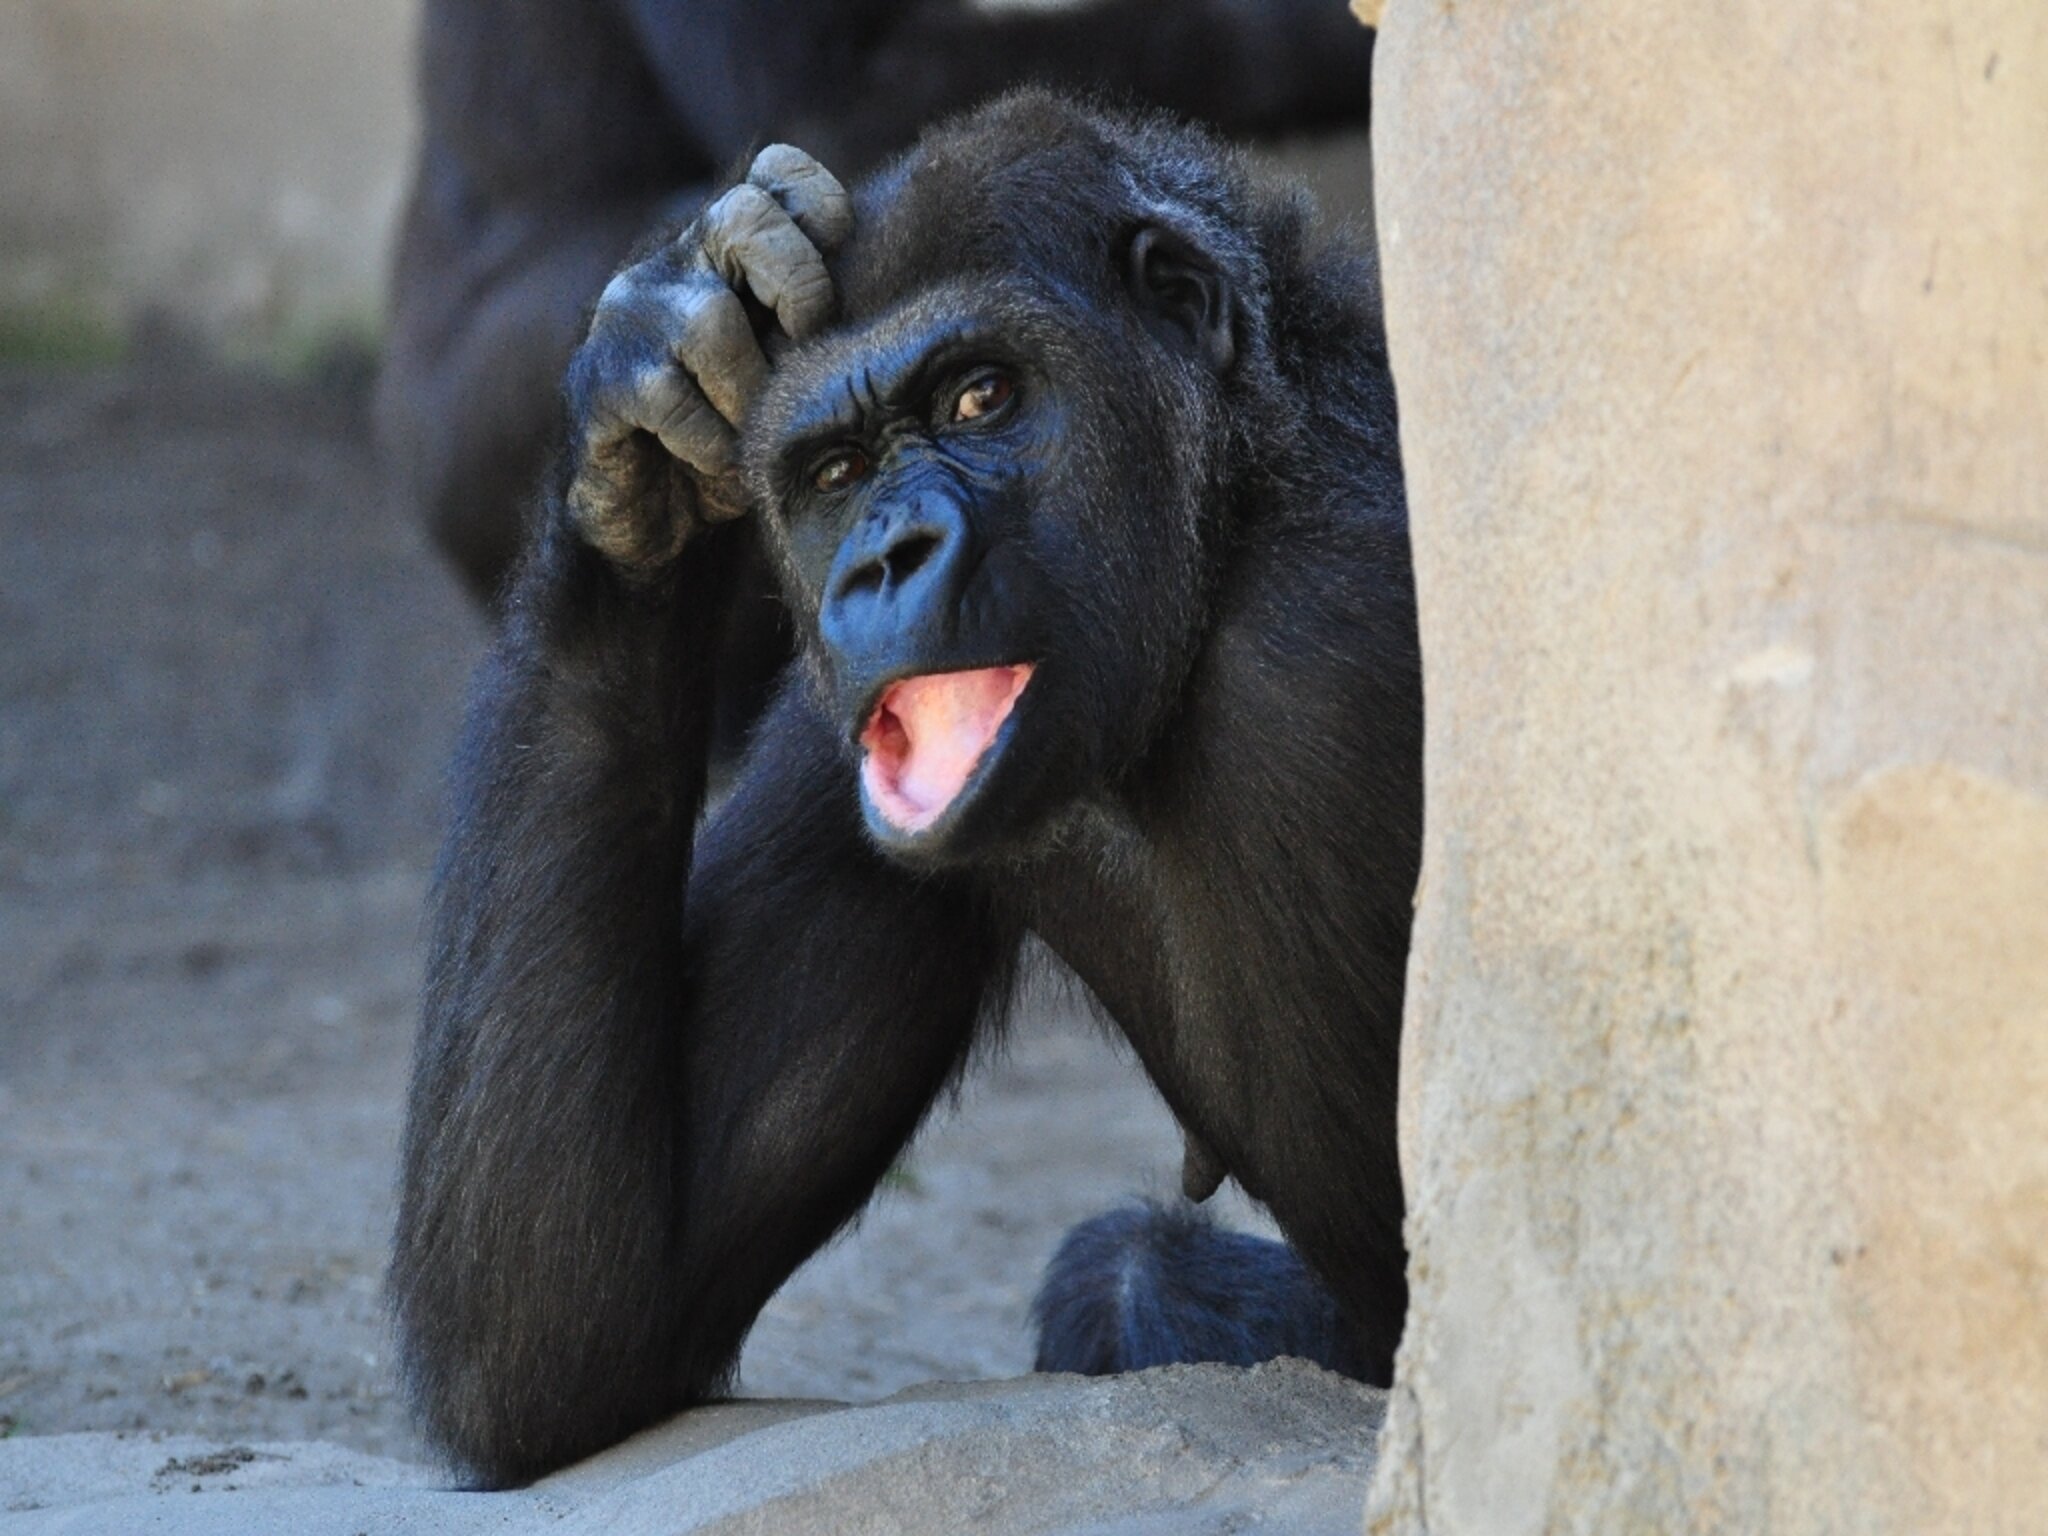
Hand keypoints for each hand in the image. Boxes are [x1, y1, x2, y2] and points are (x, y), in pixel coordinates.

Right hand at [563, 145, 852, 570]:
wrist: (656, 513)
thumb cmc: (738, 432)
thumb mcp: (794, 372)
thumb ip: (824, 327)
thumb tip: (896, 318)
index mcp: (729, 248)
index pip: (778, 175)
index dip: (823, 211)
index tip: (834, 293)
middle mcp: (675, 263)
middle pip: (744, 214)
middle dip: (799, 286)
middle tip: (805, 352)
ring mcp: (630, 316)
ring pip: (709, 322)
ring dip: (752, 392)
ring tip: (756, 433)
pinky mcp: (600, 382)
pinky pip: (667, 397)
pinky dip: (708, 441)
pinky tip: (714, 462)